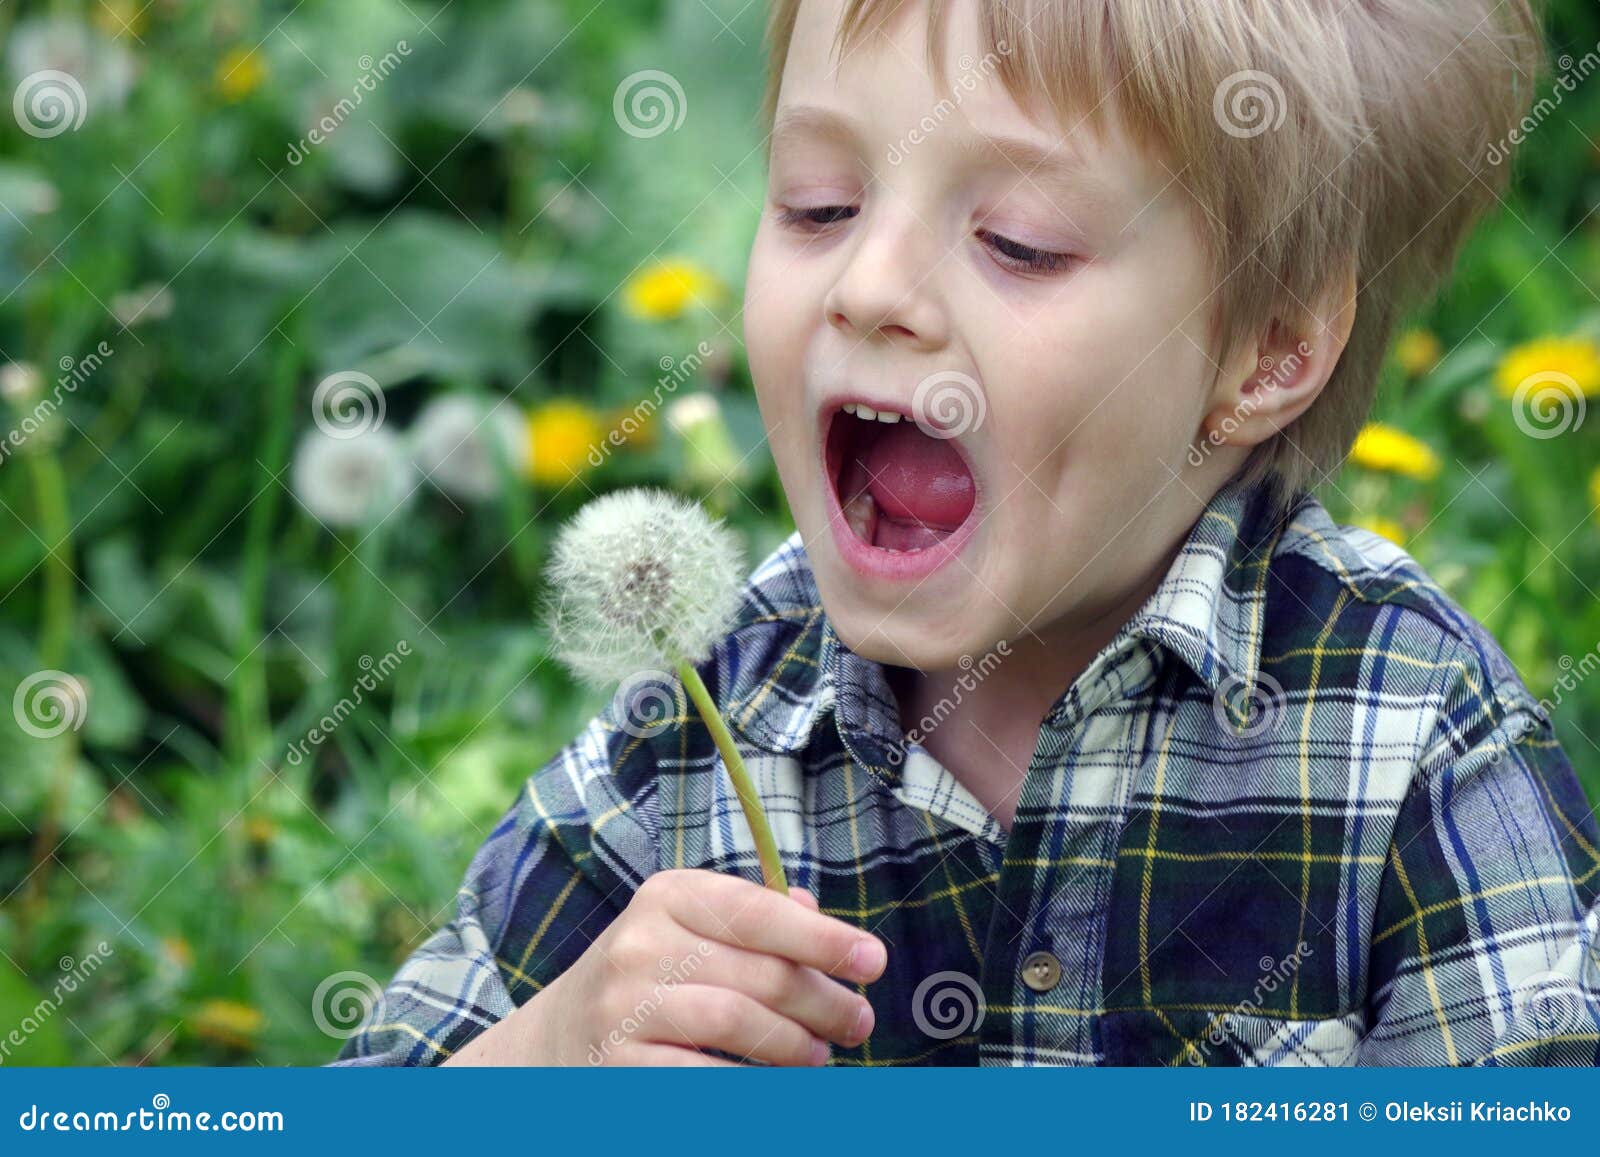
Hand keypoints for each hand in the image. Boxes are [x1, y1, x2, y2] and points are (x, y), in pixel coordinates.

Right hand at [441, 868, 885, 1065]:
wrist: (553, 1048)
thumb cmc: (649, 983)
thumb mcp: (691, 934)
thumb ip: (755, 920)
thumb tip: (818, 913)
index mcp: (668, 896)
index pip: (758, 911)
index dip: (822, 937)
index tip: (874, 961)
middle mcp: (641, 943)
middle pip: (758, 971)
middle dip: (821, 1000)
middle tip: (857, 1022)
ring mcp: (625, 1005)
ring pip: (737, 1022)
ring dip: (793, 1045)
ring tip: (820, 1057)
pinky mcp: (619, 1065)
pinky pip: (706, 1077)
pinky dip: (753, 1086)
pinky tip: (781, 1090)